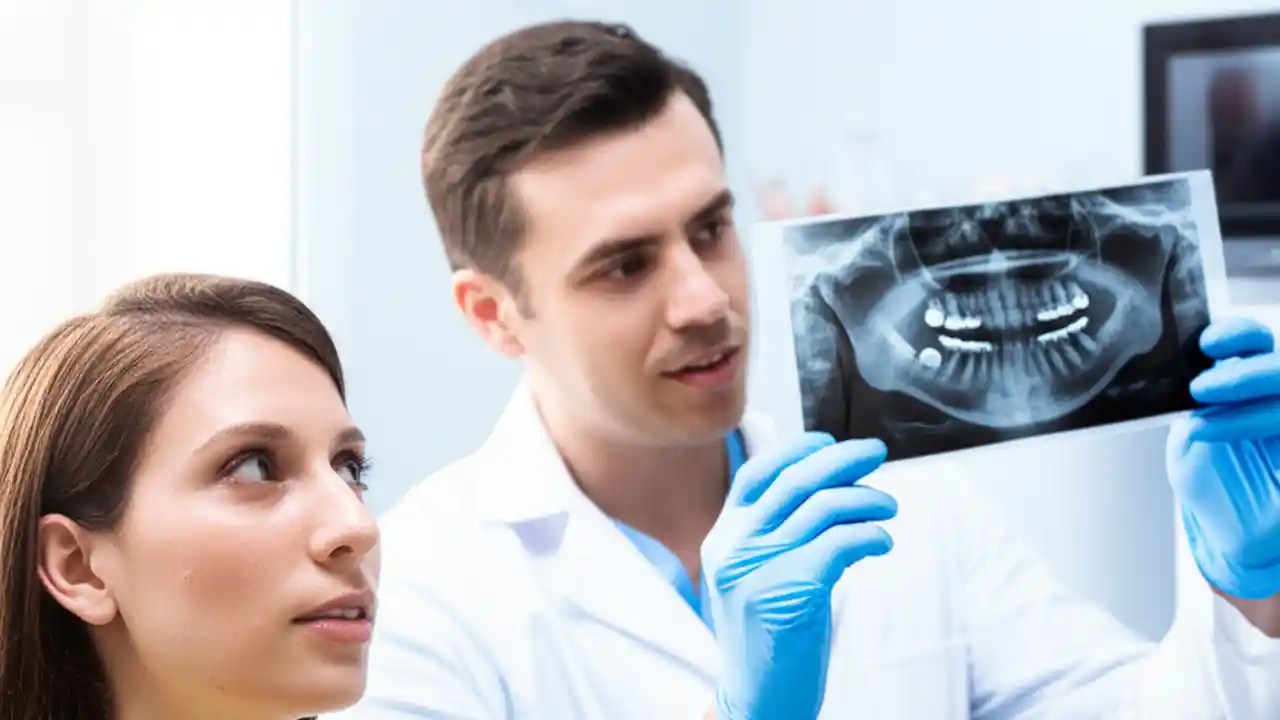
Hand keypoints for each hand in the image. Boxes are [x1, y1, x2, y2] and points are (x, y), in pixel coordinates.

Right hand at [702, 432, 896, 719]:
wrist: (758, 703)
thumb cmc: (769, 639)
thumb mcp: (757, 578)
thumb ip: (776, 536)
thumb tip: (830, 488)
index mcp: (722, 540)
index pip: (756, 475)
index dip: (795, 451)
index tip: (829, 442)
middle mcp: (734, 548)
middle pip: (794, 480)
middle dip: (841, 459)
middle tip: (876, 452)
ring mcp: (758, 568)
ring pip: (823, 507)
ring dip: (866, 499)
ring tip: (888, 508)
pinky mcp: (790, 590)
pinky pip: (841, 542)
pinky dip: (870, 534)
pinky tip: (882, 542)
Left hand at [1167, 317, 1279, 599]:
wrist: (1236, 532)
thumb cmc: (1211, 477)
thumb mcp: (1190, 441)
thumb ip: (1192, 411)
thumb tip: (1170, 379)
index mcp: (1250, 384)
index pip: (1255, 342)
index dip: (1238, 334)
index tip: (1206, 344)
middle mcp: (1277, 399)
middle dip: (1244, 374)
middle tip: (1200, 390)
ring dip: (1250, 404)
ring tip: (1202, 424)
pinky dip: (1257, 424)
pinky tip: (1217, 439)